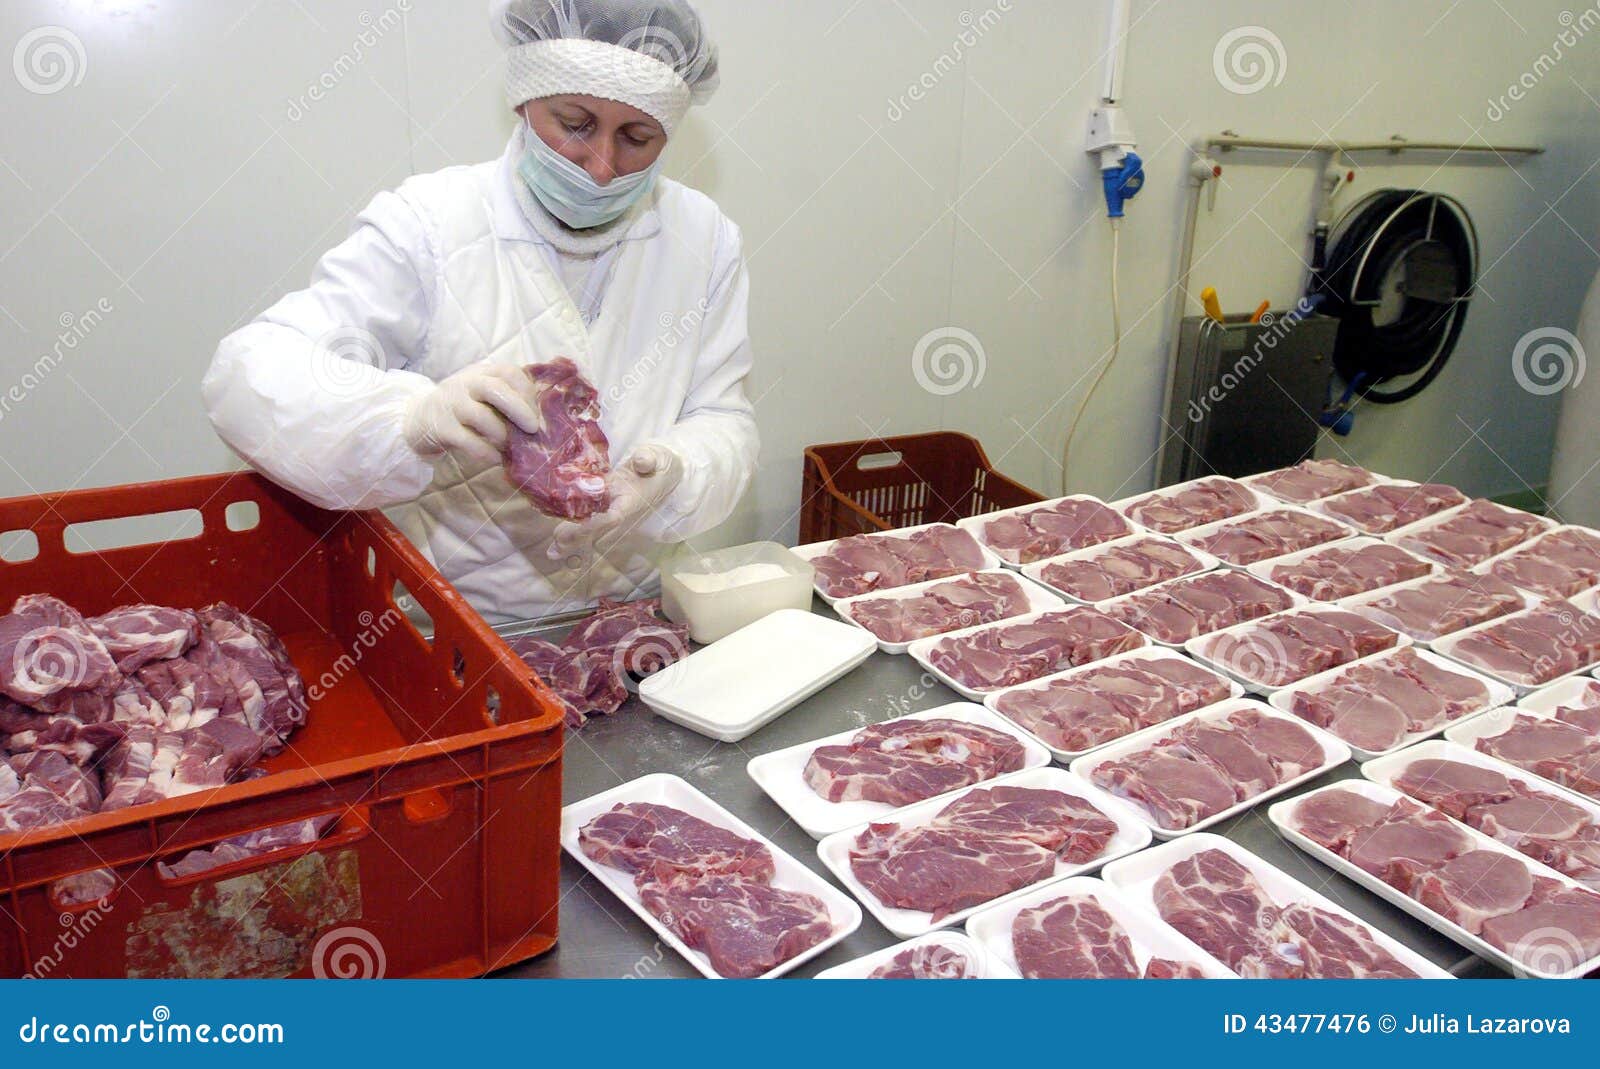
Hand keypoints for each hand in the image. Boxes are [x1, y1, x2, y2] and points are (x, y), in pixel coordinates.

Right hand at [402, 363, 544, 467]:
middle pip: (494, 388)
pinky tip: (497, 458)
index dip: (526, 391)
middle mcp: (465, 384)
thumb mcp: (482, 394)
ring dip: (502, 434)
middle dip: (518, 408)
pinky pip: (467, 440)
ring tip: (511, 447)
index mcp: (480, 373)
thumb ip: (506, 398)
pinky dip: (486, 452)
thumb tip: (541, 420)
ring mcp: (451, 405)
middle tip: (533, 428)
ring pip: (481, 416)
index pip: (508, 372)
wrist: (418, 418)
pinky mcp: (441, 428)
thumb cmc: (462, 407)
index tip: (536, 411)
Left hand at [548, 445, 684, 561]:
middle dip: (575, 539)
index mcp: (631, 502)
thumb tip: (643, 461)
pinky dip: (572, 530)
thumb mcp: (655, 457)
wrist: (663, 472)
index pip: (612, 517)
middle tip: (553, 550)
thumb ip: (648, 459)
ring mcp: (611, 513)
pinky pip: (587, 523)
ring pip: (590, 531)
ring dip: (571, 540)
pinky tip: (556, 541)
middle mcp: (620, 513)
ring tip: (552, 552)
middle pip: (596, 531)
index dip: (595, 525)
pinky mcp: (604, 508)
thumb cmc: (658, 464)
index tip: (577, 528)